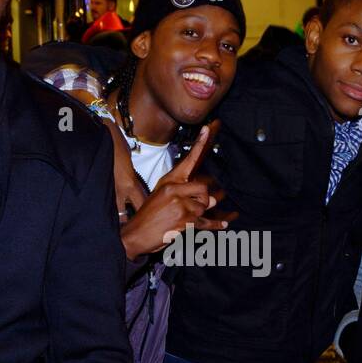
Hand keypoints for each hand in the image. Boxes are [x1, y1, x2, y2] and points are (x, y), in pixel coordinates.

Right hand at [121, 124, 235, 260]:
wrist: (137, 233)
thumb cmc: (149, 215)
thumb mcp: (161, 196)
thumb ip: (185, 193)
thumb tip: (212, 199)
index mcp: (169, 182)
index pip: (188, 161)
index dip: (199, 145)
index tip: (207, 129)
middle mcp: (175, 191)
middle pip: (203, 189)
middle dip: (203, 200)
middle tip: (194, 207)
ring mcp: (180, 206)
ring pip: (204, 206)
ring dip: (200, 215)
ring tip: (187, 219)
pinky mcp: (185, 222)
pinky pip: (207, 222)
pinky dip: (216, 225)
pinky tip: (224, 225)